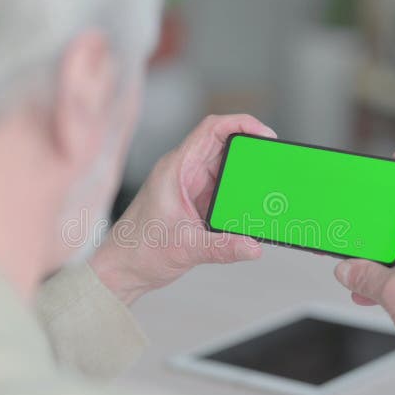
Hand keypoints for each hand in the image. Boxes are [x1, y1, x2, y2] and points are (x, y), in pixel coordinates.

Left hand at [90, 115, 275, 304]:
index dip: (241, 124)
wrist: (122, 270)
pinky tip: (250, 208)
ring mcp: (189, 188)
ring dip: (245, 179)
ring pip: (225, 170)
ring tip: (264, 189)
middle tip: (272, 165)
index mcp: (175, 169)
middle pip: (223, 147)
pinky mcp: (195, 204)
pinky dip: (238, 197)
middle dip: (249, 153)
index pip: (211, 129)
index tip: (265, 134)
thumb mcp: (186, 248)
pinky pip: (222, 191)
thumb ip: (223, 247)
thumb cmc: (139, 250)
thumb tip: (253, 246)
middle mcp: (183, 173)